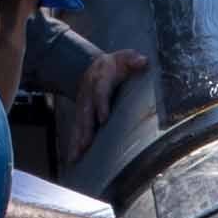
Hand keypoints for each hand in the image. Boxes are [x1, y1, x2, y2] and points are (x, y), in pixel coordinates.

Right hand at [52, 43, 147, 170]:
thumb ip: (133, 59)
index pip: (100, 92)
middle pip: (86, 112)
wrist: (92, 67)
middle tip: (86, 144)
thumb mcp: (124, 58)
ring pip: (79, 123)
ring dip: (78, 140)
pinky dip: (74, 144)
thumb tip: (143, 61)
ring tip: (76, 156)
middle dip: (86, 128)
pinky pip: (77, 130)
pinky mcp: (81, 115)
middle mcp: (88, 94)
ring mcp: (83, 105)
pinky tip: (74, 159)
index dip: (101, 104)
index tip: (103, 118)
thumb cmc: (115, 65)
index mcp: (100, 79)